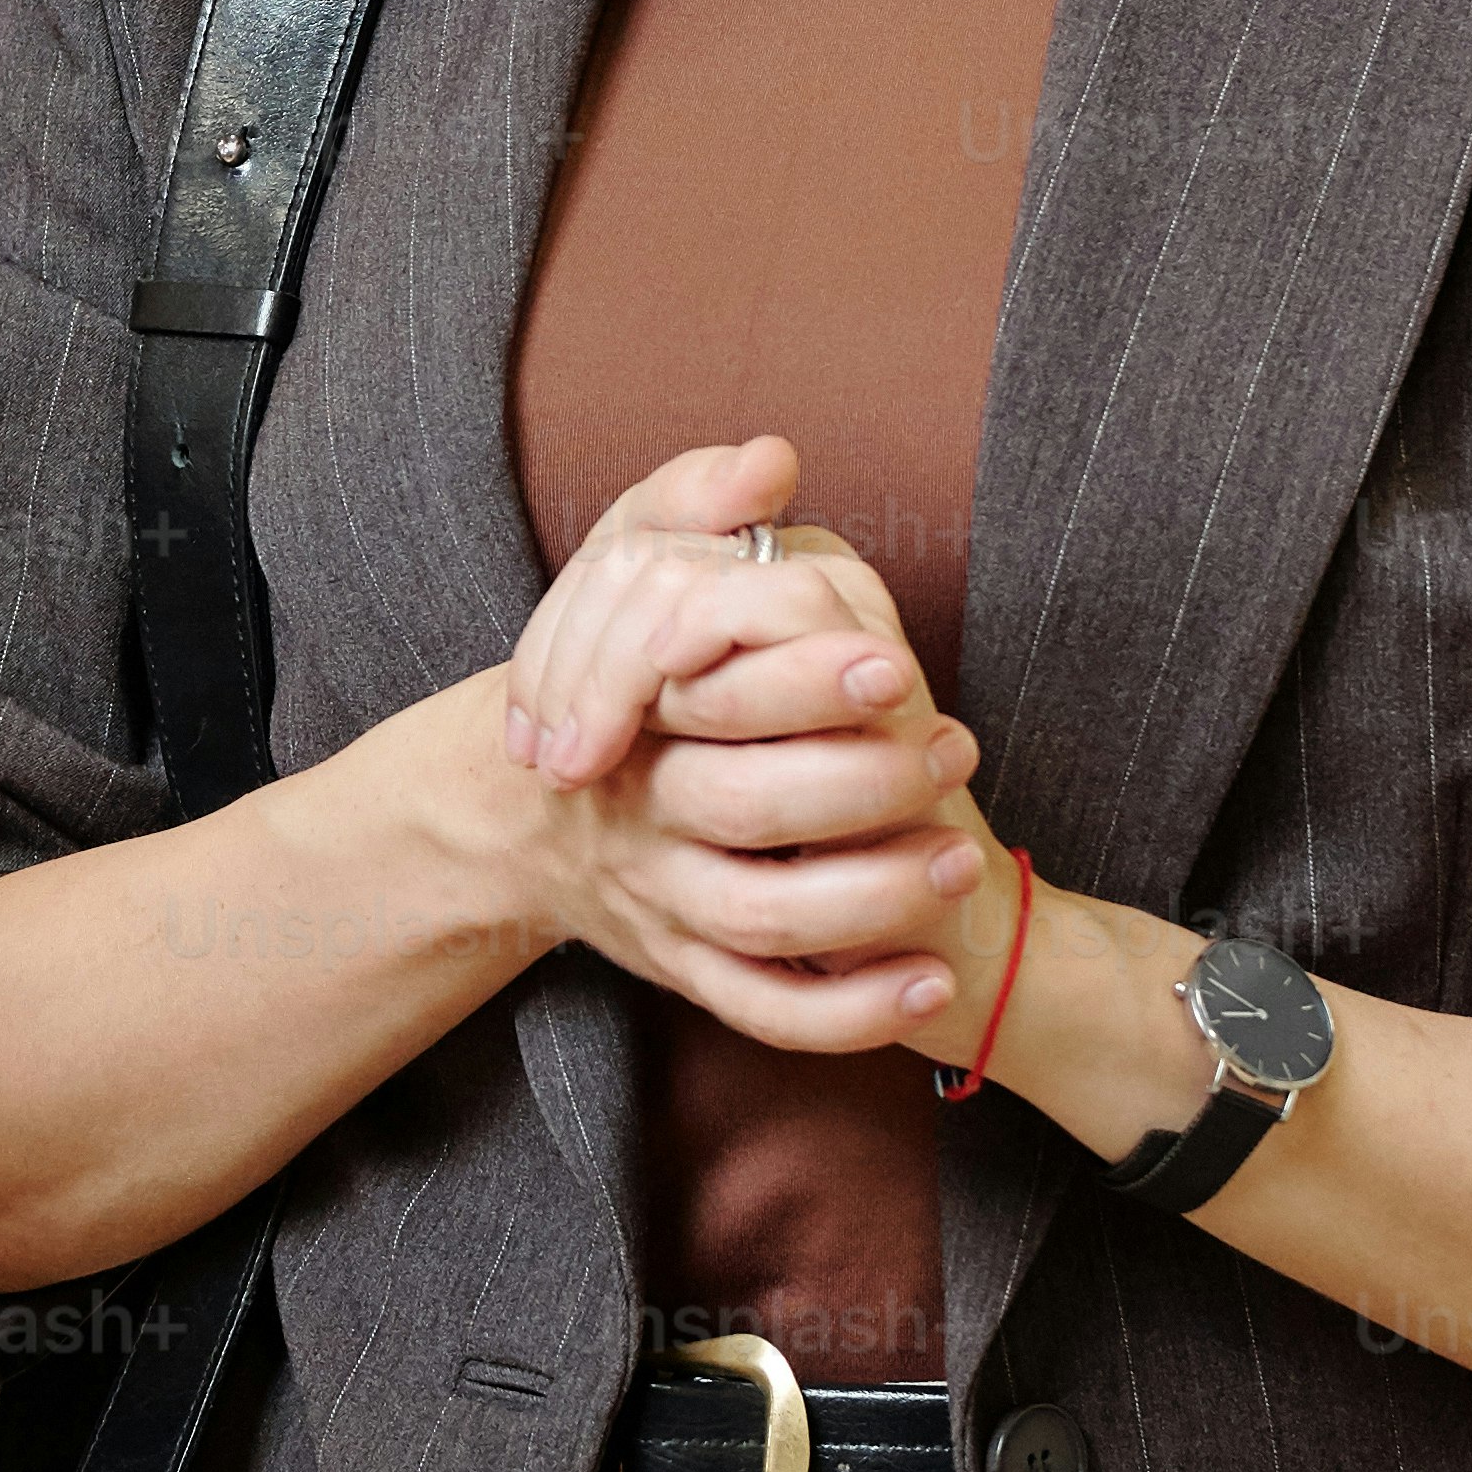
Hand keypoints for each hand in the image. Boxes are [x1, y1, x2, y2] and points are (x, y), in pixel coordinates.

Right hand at [428, 435, 1020, 1064]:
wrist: (510, 820)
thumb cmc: (604, 676)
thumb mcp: (622, 566)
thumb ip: (689, 498)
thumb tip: (768, 460)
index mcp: (631, 703)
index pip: (704, 688)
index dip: (802, 677)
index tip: (897, 667)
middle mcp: (636, 805)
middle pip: (741, 806)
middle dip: (858, 782)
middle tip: (953, 751)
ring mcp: (658, 898)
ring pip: (763, 920)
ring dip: (871, 896)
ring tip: (961, 859)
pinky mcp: (685, 970)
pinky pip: (765, 1010)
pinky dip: (849, 1012)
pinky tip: (928, 980)